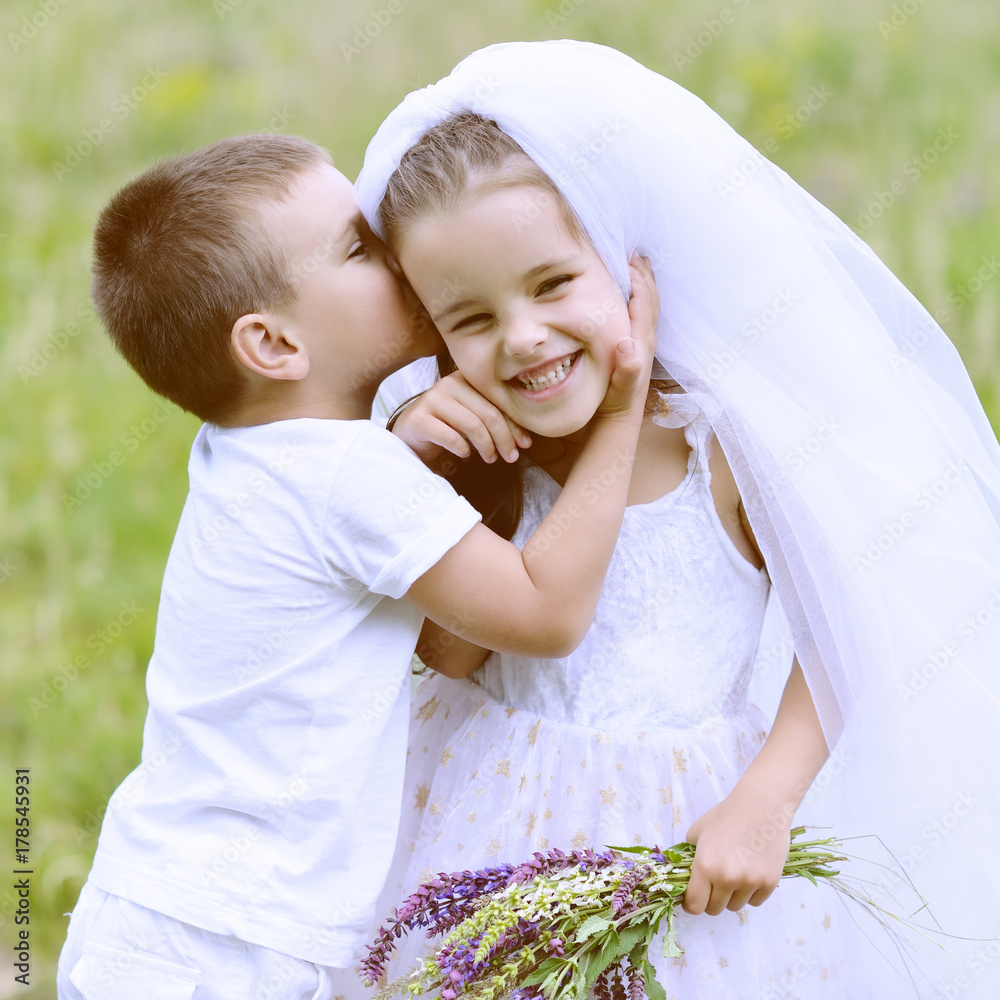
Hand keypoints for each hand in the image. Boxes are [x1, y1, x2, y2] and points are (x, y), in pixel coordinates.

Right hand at [390, 371, 531, 464]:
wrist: (409, 434)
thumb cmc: (447, 426)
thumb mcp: (472, 419)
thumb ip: (495, 421)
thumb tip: (525, 441)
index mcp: (466, 379)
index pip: (499, 401)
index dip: (515, 424)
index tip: (525, 445)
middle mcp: (448, 384)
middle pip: (488, 413)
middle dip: (504, 439)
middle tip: (511, 457)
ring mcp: (432, 399)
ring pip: (472, 425)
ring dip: (486, 447)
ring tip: (490, 459)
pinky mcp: (419, 418)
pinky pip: (451, 437)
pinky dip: (463, 449)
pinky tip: (465, 455)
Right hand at [595, 254, 658, 417]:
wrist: (621, 416)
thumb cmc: (615, 400)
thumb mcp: (619, 386)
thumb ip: (626, 368)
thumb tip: (627, 346)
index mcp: (640, 340)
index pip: (641, 301)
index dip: (635, 279)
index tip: (624, 259)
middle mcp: (646, 338)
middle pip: (649, 297)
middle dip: (643, 274)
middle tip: (633, 252)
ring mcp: (645, 342)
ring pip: (649, 303)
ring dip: (645, 282)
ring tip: (637, 263)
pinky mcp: (639, 346)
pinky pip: (643, 312)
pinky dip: (641, 296)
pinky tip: (632, 292)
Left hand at [682, 784, 792, 915]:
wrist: (760, 806)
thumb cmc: (725, 816)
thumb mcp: (696, 833)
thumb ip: (689, 858)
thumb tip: (685, 878)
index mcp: (705, 866)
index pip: (695, 905)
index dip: (692, 905)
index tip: (694, 899)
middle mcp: (726, 878)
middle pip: (715, 909)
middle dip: (711, 900)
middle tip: (714, 884)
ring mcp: (750, 882)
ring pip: (735, 907)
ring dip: (732, 896)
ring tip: (734, 874)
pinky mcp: (769, 882)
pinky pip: (755, 901)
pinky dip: (751, 893)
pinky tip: (749, 874)